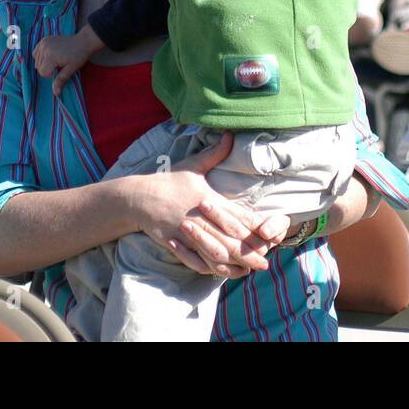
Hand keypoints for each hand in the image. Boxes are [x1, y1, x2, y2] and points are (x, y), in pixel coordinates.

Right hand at [34, 27, 101, 95]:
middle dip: (47, 69)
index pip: (43, 72)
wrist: (82, 42)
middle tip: (59, 64)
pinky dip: (41, 56)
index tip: (60, 69)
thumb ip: (61, 80)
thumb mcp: (71, 69)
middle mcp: (45, 48)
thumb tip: (55, 93)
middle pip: (38, 67)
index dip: (51, 74)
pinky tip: (50, 55)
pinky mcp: (43, 40)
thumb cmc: (78, 56)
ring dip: (44, 63)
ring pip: (37, 61)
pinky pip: (36, 53)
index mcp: (51, 56)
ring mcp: (43, 43)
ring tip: (56, 59)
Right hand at [128, 133, 281, 277]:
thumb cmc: (169, 180)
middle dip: (249, 251)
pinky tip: (221, 273)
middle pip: (229, 238)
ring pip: (213, 252)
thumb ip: (215, 153)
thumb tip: (229, 135)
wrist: (139, 196)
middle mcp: (199, 217)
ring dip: (232, 264)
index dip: (254, 228)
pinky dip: (208, 269)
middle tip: (266, 260)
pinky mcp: (175, 243)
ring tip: (249, 271)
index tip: (269, 236)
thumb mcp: (193, 165)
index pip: (236, 216)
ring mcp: (186, 232)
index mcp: (207, 198)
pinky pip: (193, 260)